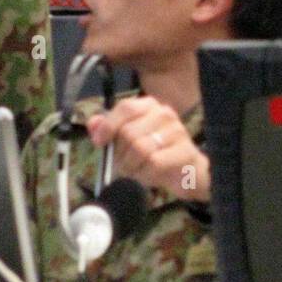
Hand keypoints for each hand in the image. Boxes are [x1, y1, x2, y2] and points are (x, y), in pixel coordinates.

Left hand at [86, 96, 210, 203]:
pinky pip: (154, 163)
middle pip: (129, 132)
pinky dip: (145, 174)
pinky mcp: (185, 151)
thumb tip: (93, 123)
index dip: (109, 125)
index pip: (125, 107)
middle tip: (123, 165)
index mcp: (149, 106)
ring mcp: (177, 131)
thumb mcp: (129, 142)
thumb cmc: (156, 154)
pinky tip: (148, 176)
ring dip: (132, 166)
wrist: (188, 173)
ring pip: (140, 148)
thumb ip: (110, 129)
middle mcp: (164, 114)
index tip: (100, 142)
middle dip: (120, 154)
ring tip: (136, 171)